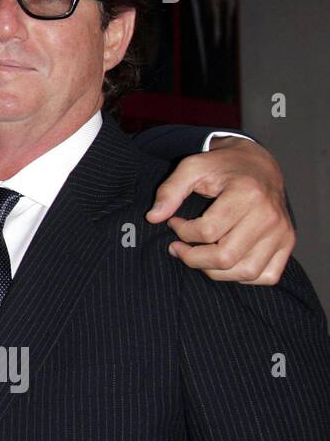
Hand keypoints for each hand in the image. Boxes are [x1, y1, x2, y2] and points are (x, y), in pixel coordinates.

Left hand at [146, 137, 292, 284]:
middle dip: (193, 258)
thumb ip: (170, 191)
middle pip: (225, 257)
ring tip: (198, 256)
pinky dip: (243, 276)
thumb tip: (152, 218)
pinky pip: (266, 275)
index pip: (206, 231)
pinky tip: (225, 262)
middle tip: (178, 248)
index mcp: (247, 194)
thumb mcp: (192, 167)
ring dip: (214, 271)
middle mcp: (269, 216)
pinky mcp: (288, 242)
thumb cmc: (222, 166)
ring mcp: (282, 232)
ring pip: (245, 271)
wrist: (259, 164)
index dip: (181, 232)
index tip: (173, 222)